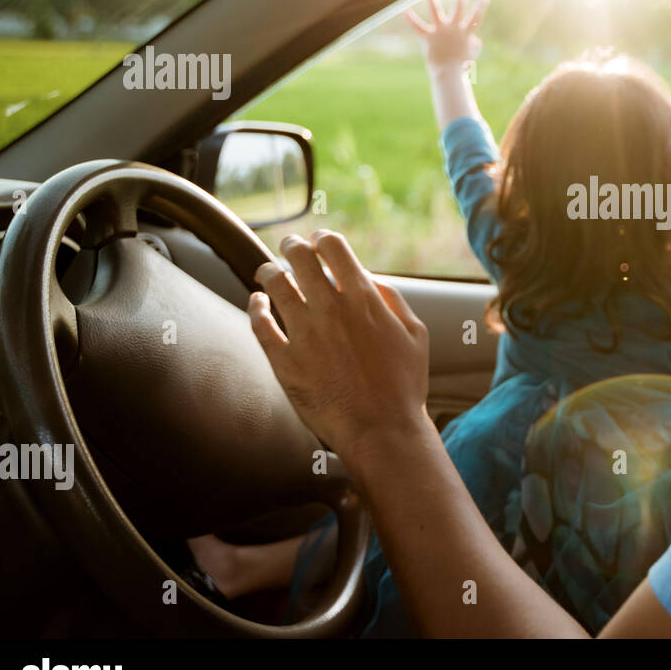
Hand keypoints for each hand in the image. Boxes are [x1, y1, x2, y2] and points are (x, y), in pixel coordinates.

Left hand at [247, 230, 429, 460]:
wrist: (382, 430)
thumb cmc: (404, 385)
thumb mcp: (415, 334)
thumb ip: (391, 299)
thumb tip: (368, 278)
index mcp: (364, 299)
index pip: (334, 247)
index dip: (323, 238)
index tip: (319, 241)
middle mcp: (331, 310)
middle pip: (299, 258)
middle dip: (292, 246)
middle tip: (289, 247)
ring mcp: (304, 335)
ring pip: (275, 285)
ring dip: (269, 271)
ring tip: (268, 272)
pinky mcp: (284, 361)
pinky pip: (259, 324)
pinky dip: (255, 306)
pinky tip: (256, 302)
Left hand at [404, 0, 489, 70]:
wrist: (448, 74)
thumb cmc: (461, 66)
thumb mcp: (472, 54)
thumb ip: (475, 44)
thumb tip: (475, 39)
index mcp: (466, 33)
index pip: (476, 17)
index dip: (481, 6)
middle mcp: (454, 29)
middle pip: (458, 8)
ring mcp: (441, 32)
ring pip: (436, 12)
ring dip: (432, 0)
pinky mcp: (429, 37)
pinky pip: (418, 26)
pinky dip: (411, 19)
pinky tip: (404, 11)